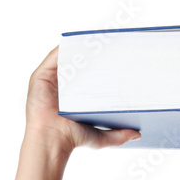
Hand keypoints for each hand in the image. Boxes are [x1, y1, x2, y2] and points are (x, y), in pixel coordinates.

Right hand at [23, 45, 140, 153]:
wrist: (52, 140)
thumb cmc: (72, 139)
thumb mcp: (100, 137)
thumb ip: (118, 135)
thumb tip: (137, 134)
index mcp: (75, 96)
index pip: (90, 75)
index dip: (102, 65)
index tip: (117, 57)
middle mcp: (63, 86)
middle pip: (79, 63)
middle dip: (92, 53)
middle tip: (110, 44)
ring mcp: (52, 79)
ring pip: (67, 57)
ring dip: (80, 47)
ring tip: (96, 39)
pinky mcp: (42, 75)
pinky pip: (54, 56)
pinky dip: (65, 46)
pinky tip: (78, 42)